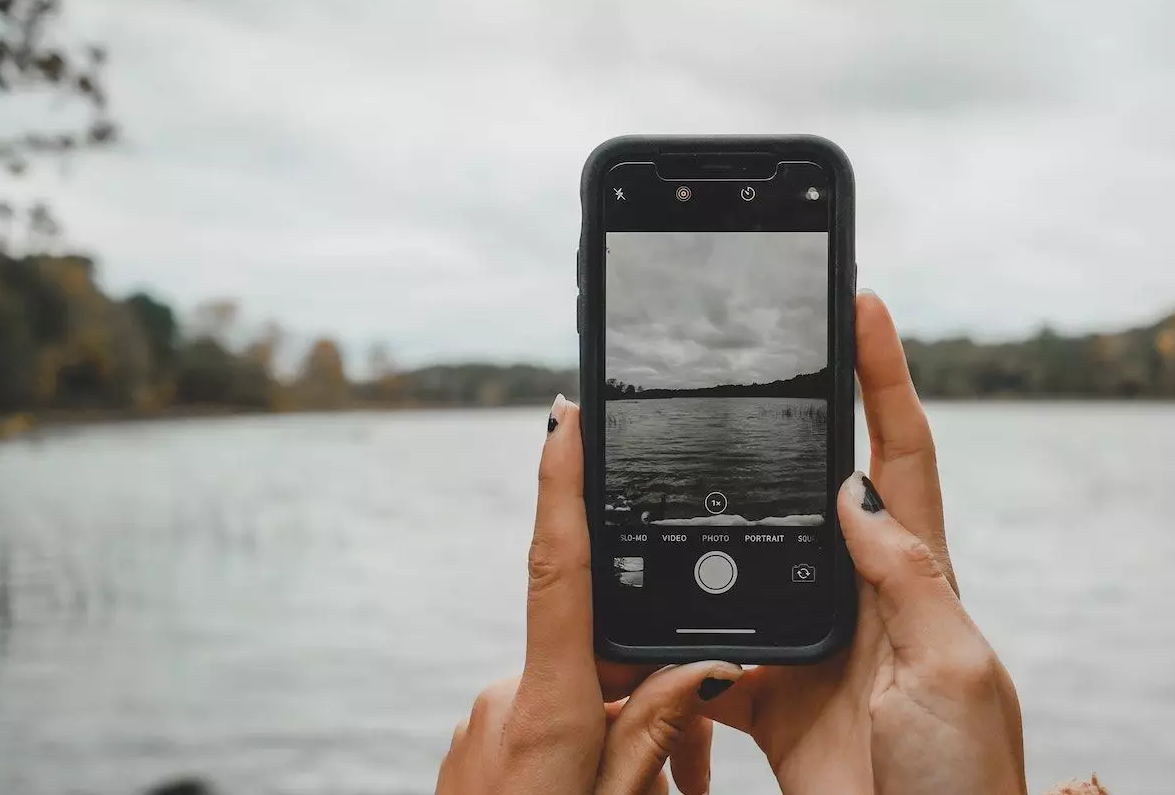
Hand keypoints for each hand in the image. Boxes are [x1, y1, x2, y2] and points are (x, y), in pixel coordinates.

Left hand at [437, 396, 742, 794]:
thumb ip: (654, 736)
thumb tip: (696, 668)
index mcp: (546, 710)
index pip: (558, 571)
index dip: (561, 484)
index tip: (565, 416)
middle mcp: (507, 700)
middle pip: (599, 662)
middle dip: (649, 702)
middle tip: (680, 784)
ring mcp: (485, 720)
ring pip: (579, 700)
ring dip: (619, 743)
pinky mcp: (477, 740)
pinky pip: (547, 723)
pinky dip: (584, 752)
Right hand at [703, 292, 1028, 794]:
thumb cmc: (963, 781)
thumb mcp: (950, 671)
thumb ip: (907, 579)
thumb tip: (853, 493)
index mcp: (921, 582)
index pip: (900, 454)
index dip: (884, 375)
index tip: (861, 301)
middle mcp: (866, 602)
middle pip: (815, 491)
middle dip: (782, 426)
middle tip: (744, 361)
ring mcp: (817, 648)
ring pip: (750, 566)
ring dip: (712, 530)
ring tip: (667, 478)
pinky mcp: (773, 702)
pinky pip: (713, 654)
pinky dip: (675, 642)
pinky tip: (641, 623)